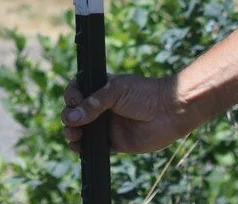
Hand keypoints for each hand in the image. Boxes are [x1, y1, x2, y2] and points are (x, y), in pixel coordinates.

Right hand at [63, 75, 189, 154]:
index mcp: (99, 88)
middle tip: (71, 122)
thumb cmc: (143, 93)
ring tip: (73, 135)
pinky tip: (79, 147)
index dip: (71, 96)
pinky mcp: (114, 142)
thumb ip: (93, 104)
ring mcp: (107, 125)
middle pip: (75, 112)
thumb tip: (71, 117)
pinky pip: (95, 147)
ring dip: (72, 133)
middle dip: (68, 117)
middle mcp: (101, 107)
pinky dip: (84, 149)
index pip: (76, 91)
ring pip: (82, 130)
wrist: (169, 111)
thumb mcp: (115, 91)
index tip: (74, 100)